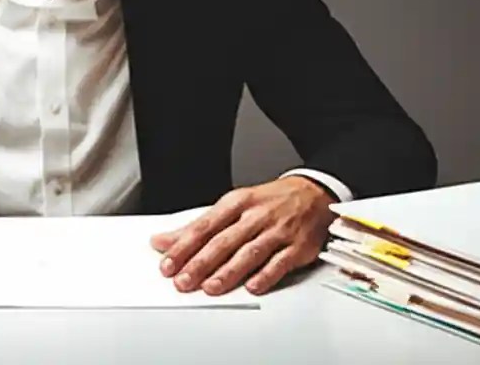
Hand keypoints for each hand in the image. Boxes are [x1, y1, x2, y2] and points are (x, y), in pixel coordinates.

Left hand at [149, 176, 335, 295]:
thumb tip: (164, 241)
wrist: (314, 192)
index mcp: (237, 202)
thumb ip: (200, 226)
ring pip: (249, 252)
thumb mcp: (234, 205)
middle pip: (224, 240)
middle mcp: (256, 215)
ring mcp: (278, 230)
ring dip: (228, 271)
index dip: (184, 246)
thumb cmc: (270, 202)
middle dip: (201, 262)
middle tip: (183, 280)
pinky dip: (266, 275)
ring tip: (210, 287)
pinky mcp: (298, 246)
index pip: (204, 226)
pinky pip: (280, 262)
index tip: (168, 263)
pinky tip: (253, 286)